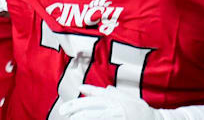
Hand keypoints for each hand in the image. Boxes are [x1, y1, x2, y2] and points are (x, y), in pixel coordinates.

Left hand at [55, 85, 169, 119]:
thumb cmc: (139, 109)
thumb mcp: (124, 97)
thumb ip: (106, 93)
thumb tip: (88, 87)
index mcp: (115, 99)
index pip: (93, 99)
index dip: (77, 103)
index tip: (65, 106)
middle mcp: (115, 108)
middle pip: (91, 110)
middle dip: (76, 112)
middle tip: (64, 113)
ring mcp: (118, 117)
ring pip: (96, 117)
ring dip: (83, 118)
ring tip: (72, 119)